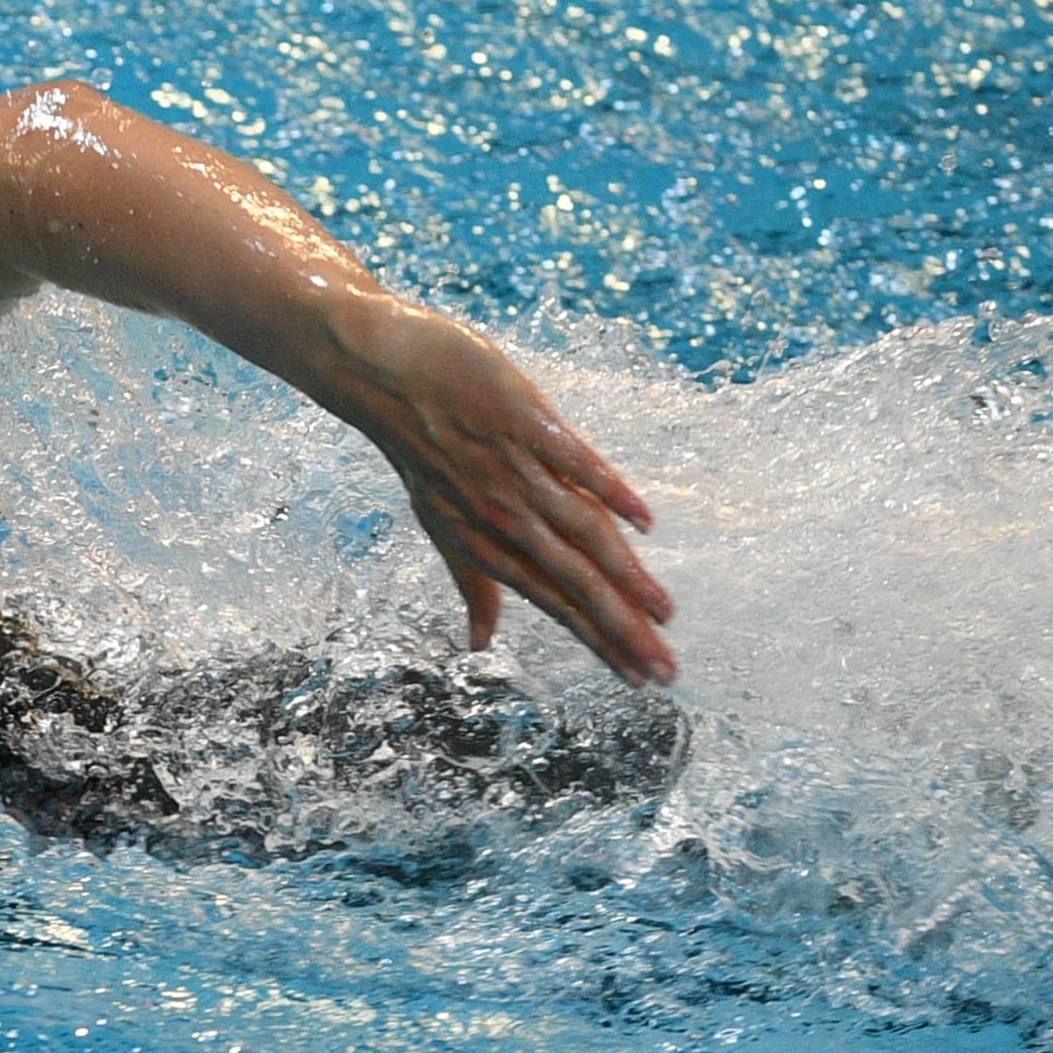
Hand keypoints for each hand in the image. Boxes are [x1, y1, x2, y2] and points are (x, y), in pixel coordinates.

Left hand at [323, 300, 674, 684]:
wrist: (386, 374)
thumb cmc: (419, 452)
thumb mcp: (439, 527)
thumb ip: (472, 583)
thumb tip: (480, 645)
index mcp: (489, 544)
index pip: (556, 604)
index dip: (597, 642)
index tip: (638, 678)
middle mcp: (505, 518)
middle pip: (577, 582)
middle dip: (622, 629)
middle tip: (666, 670)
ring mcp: (516, 472)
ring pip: (583, 532)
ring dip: (626, 574)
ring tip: (664, 612)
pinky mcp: (526, 425)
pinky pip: (576, 463)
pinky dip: (609, 490)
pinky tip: (644, 521)